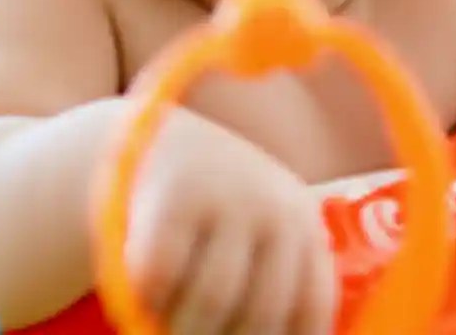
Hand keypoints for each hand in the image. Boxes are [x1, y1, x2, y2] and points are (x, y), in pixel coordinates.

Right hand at [125, 109, 336, 334]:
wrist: (161, 140)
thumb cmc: (218, 209)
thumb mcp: (261, 233)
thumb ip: (271, 287)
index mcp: (305, 227)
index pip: (311, 305)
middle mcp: (275, 210)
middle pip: (262, 311)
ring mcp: (226, 199)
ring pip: (213, 298)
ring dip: (187, 329)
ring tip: (167, 332)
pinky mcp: (175, 197)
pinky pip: (163, 274)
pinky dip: (151, 300)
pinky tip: (144, 298)